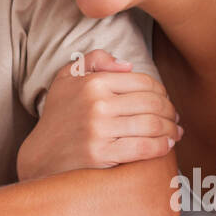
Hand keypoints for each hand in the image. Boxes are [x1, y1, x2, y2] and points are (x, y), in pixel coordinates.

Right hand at [17, 49, 181, 179]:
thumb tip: (127, 66)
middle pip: (152, 103)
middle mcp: (96, 104)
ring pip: (152, 125)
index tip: (165, 100)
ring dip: (171, 129)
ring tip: (175, 132)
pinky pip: (143, 148)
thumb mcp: (66, 78)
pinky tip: (167, 145)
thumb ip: (94, 60)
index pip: (143, 82)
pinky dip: (162, 146)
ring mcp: (99, 130)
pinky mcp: (102, 154)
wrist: (39, 156)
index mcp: (92, 83)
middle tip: (175, 118)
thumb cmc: (58, 116)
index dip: (161, 91)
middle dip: (170, 111)